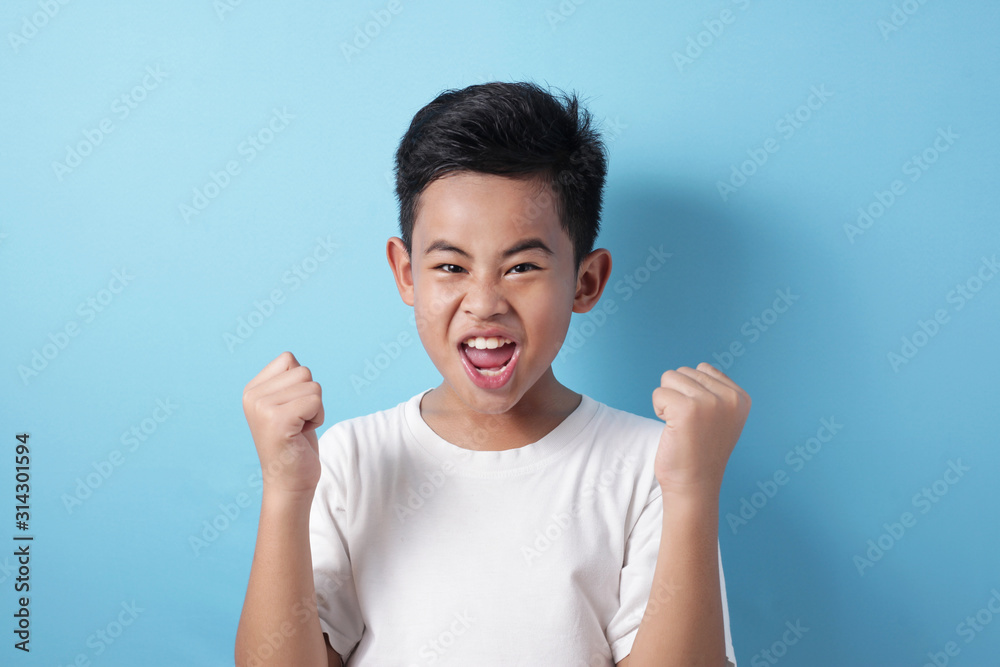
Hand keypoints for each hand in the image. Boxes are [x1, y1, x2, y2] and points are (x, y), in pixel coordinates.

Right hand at [242, 351, 324, 495]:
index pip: (289, 360)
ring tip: (298, 428)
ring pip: (313, 386)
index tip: (292, 410)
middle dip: (311, 397)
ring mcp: (262, 407)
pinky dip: (318, 418)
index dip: (301, 385)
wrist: (289, 482)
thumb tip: (290, 358)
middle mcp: (252, 396)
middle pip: (304, 372)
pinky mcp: (278, 420)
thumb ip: (287, 380)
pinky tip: (301, 434)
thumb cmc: (295, 443)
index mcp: (252, 389)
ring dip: (315, 409)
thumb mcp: (287, 404)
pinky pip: (316, 401)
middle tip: (297, 423)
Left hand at [651, 362, 750, 496]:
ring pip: (669, 378)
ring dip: (667, 401)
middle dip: (678, 396)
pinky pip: (658, 394)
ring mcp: (709, 402)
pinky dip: (659, 410)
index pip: (703, 369)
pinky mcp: (687, 409)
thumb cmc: (700, 452)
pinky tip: (672, 429)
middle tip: (688, 425)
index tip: (700, 420)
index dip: (692, 392)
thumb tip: (697, 368)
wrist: (695, 486)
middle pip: (683, 372)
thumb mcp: (721, 417)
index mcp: (741, 397)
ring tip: (680, 426)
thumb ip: (715, 391)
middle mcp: (729, 397)